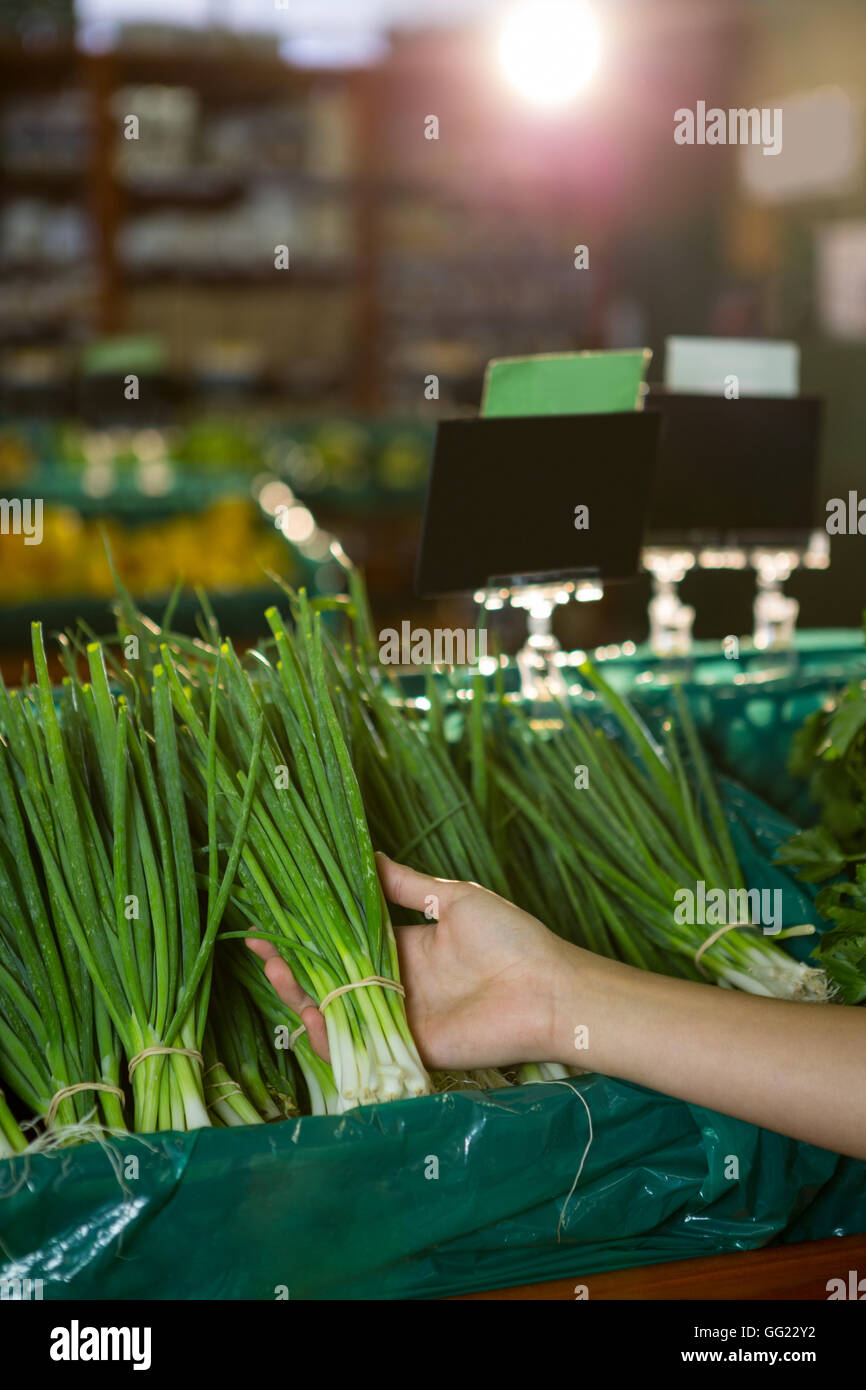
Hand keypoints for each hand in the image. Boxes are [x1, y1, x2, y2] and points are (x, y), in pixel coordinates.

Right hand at [247, 853, 576, 1071]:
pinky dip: (329, 1034)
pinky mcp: (407, 1047)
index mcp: (403, 949)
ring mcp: (398, 1018)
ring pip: (336, 1011)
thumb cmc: (511, 937)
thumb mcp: (452, 899)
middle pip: (330, 978)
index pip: (342, 941)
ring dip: (300, 995)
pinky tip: (307, 1013)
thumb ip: (406, 887)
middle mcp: (394, 985)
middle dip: (291, 964)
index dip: (307, 931)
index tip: (271, 917)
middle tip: (260, 946)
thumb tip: (370, 853)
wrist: (548, 988)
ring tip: (275, 970)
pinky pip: (359, 1045)